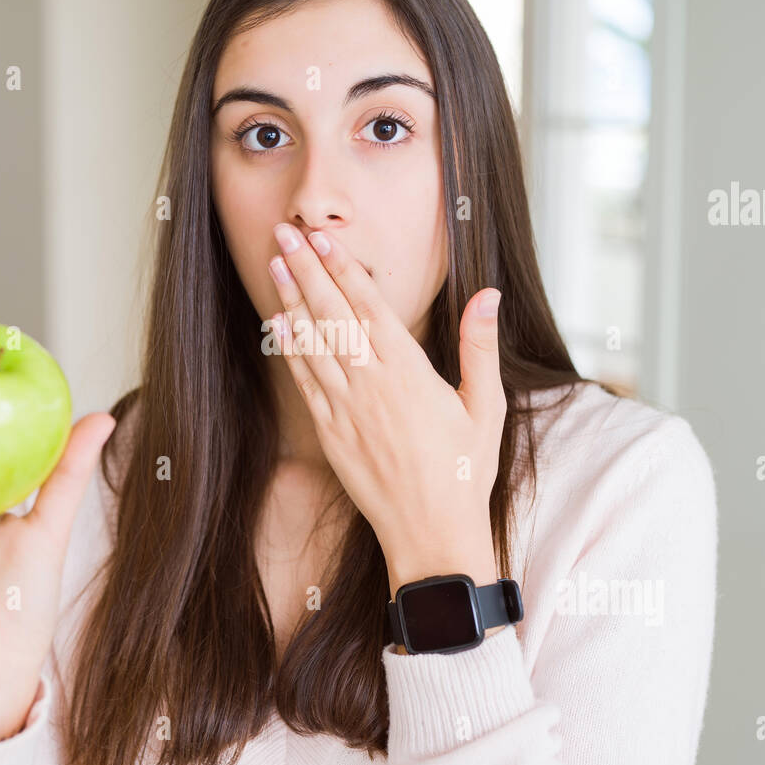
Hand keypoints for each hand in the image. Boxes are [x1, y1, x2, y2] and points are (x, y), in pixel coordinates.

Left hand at [265, 222, 505, 597]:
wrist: (431, 533)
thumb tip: (489, 295)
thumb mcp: (485, 408)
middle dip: (306, 268)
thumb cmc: (465, 472)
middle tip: (285, 230)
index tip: (324, 237)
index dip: (343, 268)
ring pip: (312, 343)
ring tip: (274, 262)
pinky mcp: (331, 433)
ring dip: (290, 299)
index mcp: (409, 372)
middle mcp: (370, 385)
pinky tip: (278, 324)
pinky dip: (290, 350)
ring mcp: (345, 409)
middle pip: (331, 314)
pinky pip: (305, 382)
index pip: (369, 306)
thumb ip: (479, 347)